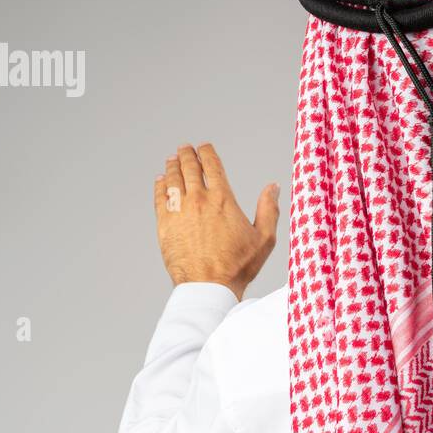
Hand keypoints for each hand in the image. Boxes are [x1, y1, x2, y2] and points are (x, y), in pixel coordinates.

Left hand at [154, 144, 279, 301]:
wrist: (208, 286)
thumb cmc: (237, 266)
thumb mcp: (264, 238)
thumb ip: (269, 209)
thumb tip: (273, 187)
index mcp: (223, 200)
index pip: (212, 166)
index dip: (207, 152)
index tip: (204, 147)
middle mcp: (199, 200)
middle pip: (190, 168)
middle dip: (187, 155)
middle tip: (185, 149)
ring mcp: (179, 211)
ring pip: (173, 180)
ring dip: (173, 166)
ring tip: (172, 160)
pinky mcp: (164, 225)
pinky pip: (160, 197)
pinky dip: (160, 185)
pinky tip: (161, 181)